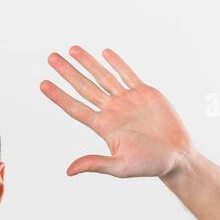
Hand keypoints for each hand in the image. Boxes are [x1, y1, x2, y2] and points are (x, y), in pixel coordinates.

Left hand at [40, 45, 194, 177]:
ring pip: (103, 76)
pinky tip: (104, 52)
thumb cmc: (148, 165)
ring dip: (88, 62)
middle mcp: (112, 110)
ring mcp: (128, 100)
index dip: (59, 96)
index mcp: (104, 126)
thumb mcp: (120, 166)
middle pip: (85, 87)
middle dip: (68, 72)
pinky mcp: (145, 93)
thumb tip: (69, 171)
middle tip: (51, 57)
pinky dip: (117, 62)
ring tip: (72, 49)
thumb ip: (95, 164)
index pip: (76, 108)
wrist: (176, 156)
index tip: (43, 84)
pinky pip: (128, 74)